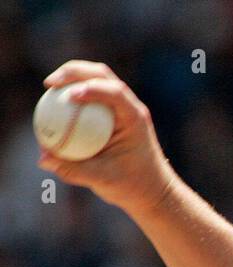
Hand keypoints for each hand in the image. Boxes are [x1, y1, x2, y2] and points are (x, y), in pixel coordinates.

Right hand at [37, 61, 176, 215]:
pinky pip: (91, 97)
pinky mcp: (112, 114)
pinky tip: (54, 102)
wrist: (152, 191)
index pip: (115, 93)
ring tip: (50, 86)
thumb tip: (42, 159)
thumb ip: (73, 169)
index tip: (69, 96)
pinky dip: (73, 95)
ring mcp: (122, 108)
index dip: (92, 88)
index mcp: (134, 119)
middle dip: (74, 72)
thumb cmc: (133, 186)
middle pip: (101, 75)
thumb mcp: (103, 180)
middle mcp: (130, 108)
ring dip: (72, 77)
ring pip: (96, 80)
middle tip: (50, 83)